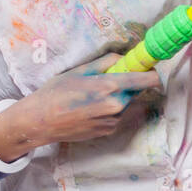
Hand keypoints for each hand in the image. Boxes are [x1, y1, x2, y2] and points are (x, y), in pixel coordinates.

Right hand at [0, 52, 159, 158]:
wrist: (40, 121)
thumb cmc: (57, 92)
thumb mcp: (80, 70)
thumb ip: (107, 62)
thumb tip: (125, 58)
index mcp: (110, 86)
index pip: (148, 80)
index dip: (151, 71)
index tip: (148, 66)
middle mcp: (116, 106)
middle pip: (137, 90)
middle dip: (128, 83)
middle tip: (108, 80)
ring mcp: (113, 121)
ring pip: (127, 103)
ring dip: (119, 97)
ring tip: (94, 96)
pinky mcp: (107, 131)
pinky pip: (118, 115)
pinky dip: (111, 110)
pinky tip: (91, 108)